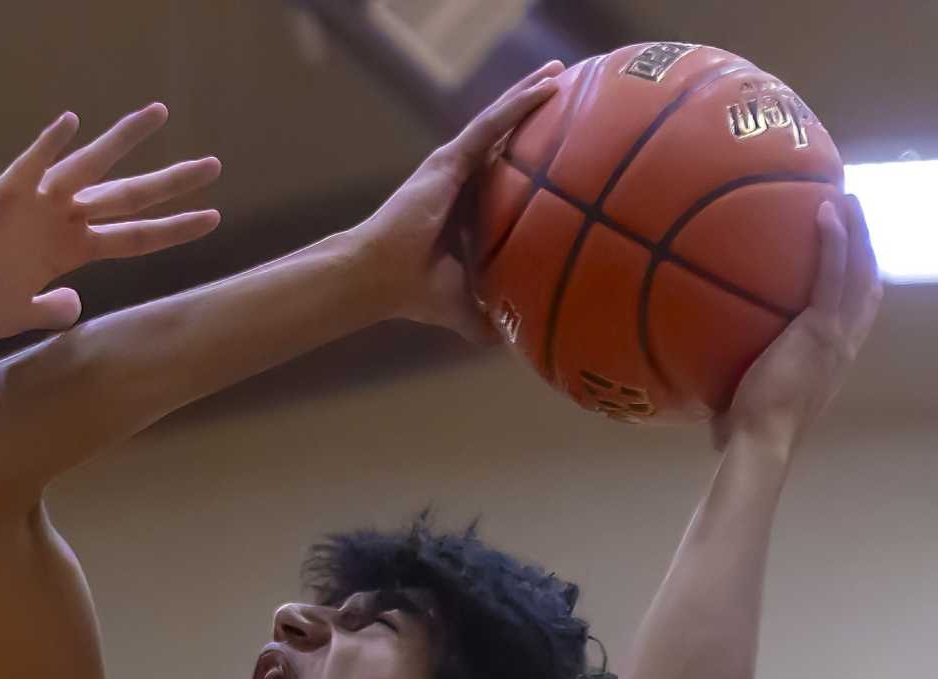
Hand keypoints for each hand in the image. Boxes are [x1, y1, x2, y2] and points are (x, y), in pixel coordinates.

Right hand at [0, 105, 220, 340]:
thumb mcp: (16, 316)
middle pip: (126, 198)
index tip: (212, 218)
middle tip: (214, 166)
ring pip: (88, 168)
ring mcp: (32, 206)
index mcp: (65, 252)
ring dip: (123, 142)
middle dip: (171, 183)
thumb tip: (77, 305)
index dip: (173, 230)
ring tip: (159, 113)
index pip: (132, 238)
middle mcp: (57, 222)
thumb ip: (50, 310)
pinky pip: (28, 167)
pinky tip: (70, 124)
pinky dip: (47, 147)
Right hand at [348, 61, 563, 339]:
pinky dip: (519, 104)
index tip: (558, 146)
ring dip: (529, 94)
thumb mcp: (460, 308)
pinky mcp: (448, 160)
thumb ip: (483, 318)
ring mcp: (453, 167)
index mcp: (464, 210)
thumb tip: (513, 344)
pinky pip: (492, 125)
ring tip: (559, 70)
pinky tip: (548, 86)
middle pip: (504, 140)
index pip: (503, 177)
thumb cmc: (411, 293)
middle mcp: (459, 182)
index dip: (528, 158)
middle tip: (566, 90)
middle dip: (532, 114)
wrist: (377, 279)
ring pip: (500, 121)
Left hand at [715, 196, 884, 451]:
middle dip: (864, 247)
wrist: (760, 440)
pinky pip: (831, 272)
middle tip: (853, 216)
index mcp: (832, 361)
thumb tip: (701, 403)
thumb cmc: (748, 435)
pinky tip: (823, 210)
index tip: (853, 259)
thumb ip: (734, 396)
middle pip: (865, 283)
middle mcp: (844, 344)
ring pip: (856, 269)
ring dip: (855, 231)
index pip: (857, 314)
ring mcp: (837, 334)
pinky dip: (833, 239)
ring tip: (845, 199)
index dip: (860, 283)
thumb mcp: (747, 406)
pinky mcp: (820, 328)